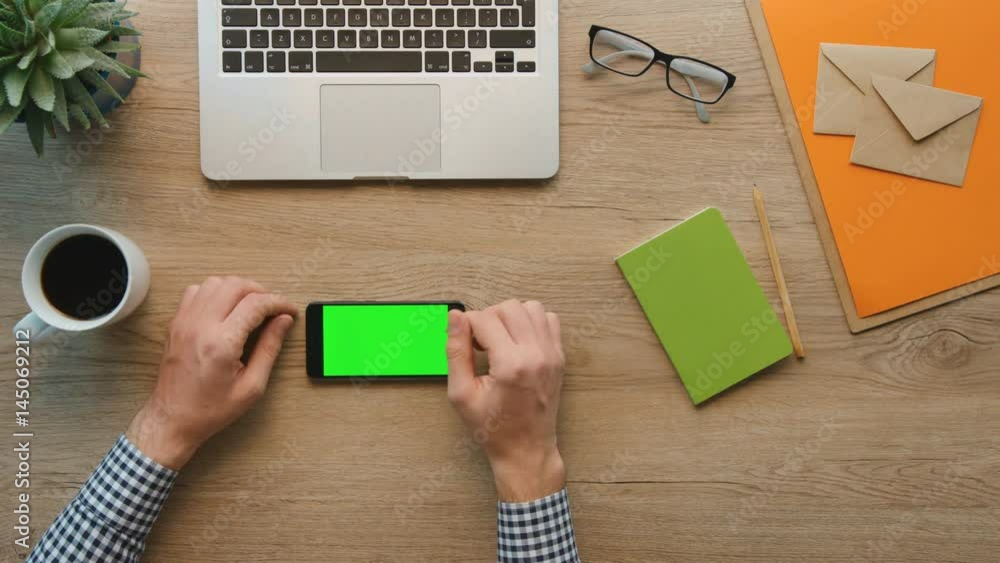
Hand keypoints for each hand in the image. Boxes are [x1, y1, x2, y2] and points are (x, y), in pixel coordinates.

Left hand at [126, 277, 297, 469]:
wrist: (172, 419)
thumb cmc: (209, 409)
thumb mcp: (251, 386)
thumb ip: (269, 348)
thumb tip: (282, 322)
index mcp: (221, 344)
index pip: (256, 304)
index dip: (279, 302)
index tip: (288, 309)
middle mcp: (200, 327)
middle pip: (235, 285)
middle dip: (260, 291)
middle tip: (272, 307)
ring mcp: (184, 323)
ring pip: (215, 282)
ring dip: (237, 288)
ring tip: (250, 305)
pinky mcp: (175, 324)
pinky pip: (196, 291)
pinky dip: (215, 292)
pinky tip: (225, 308)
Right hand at [446, 300, 566, 501]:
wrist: (526, 450)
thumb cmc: (494, 429)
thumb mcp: (461, 395)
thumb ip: (456, 352)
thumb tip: (455, 316)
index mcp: (511, 365)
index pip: (484, 319)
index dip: (467, 325)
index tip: (464, 342)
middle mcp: (536, 354)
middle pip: (508, 307)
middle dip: (488, 318)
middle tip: (480, 343)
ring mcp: (552, 354)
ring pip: (530, 307)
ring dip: (510, 316)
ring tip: (499, 339)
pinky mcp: (559, 357)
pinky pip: (548, 319)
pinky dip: (531, 322)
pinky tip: (518, 340)